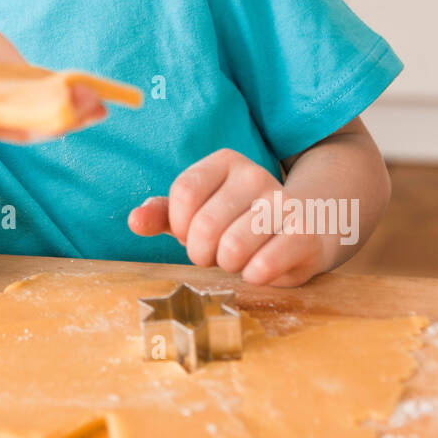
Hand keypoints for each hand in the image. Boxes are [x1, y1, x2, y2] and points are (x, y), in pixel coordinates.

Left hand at [127, 148, 326, 286]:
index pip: (184, 193)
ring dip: (227, 265)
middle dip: (201, 252)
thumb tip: (135, 220)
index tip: (189, 233)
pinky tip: (258, 269)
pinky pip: (262, 265)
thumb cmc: (236, 223)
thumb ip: (162, 215)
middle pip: (204, 225)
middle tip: (214, 253)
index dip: (179, 226)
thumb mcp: (195, 214)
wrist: (301, 232)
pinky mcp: (302, 233)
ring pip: (232, 247)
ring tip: (236, 259)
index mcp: (225, 161)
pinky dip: (252, 276)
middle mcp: (255, 174)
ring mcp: (282, 202)